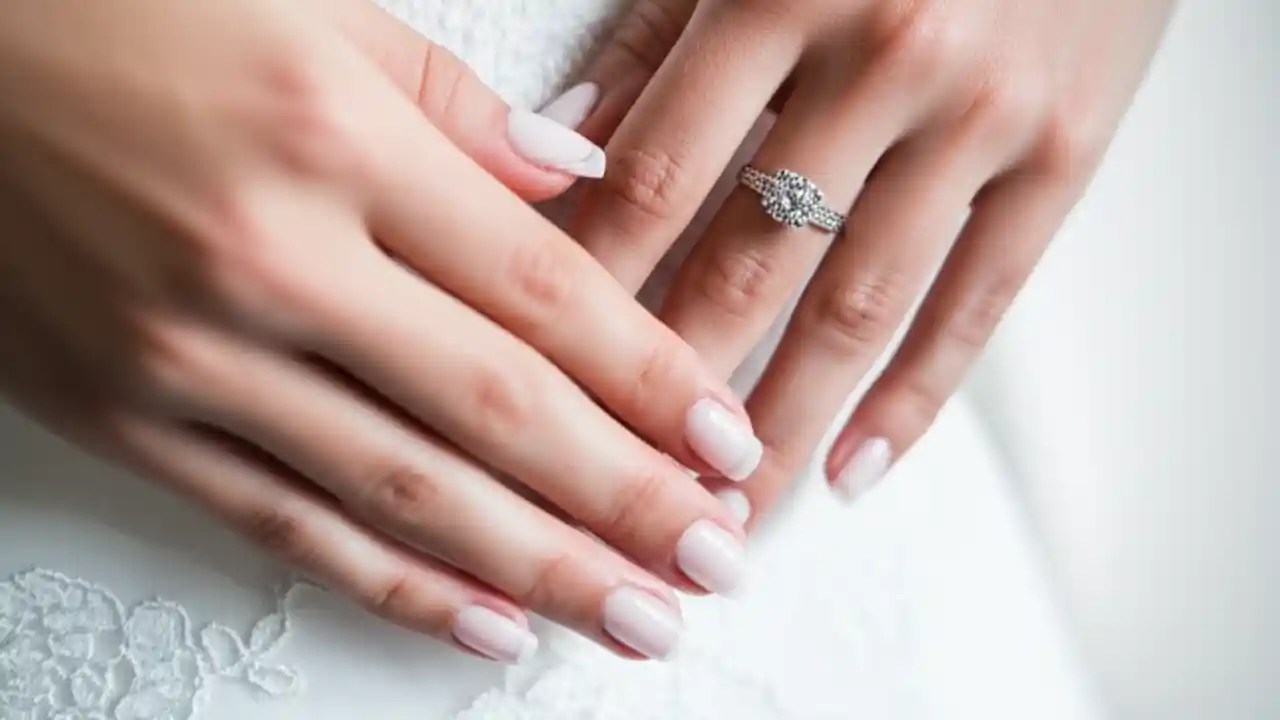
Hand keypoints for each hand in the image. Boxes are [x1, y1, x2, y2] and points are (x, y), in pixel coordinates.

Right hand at [0, 0, 762, 661]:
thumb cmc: (122, 12)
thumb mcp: (310, 12)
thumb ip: (457, 108)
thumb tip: (575, 184)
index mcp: (336, 142)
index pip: (542, 293)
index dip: (651, 381)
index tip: (727, 443)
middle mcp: (272, 259)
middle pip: (497, 410)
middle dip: (626, 499)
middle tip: (716, 558)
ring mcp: (192, 354)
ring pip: (405, 492)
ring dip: (538, 567)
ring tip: (635, 618)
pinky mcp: (128, 418)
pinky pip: (284, 524)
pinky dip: (395, 585)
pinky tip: (486, 625)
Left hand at [566, 0, 1173, 518]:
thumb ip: (656, 37)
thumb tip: (567, 148)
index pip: (659, 176)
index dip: (593, 286)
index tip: (547, 369)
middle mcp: (889, 58)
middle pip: (749, 261)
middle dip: (676, 386)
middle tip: (622, 478)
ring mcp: (984, 116)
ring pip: (858, 307)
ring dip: (780, 422)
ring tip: (723, 509)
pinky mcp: (1066, 153)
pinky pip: (978, 302)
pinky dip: (913, 399)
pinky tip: (852, 469)